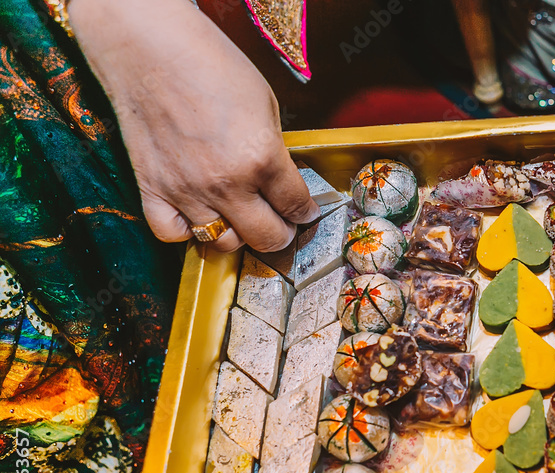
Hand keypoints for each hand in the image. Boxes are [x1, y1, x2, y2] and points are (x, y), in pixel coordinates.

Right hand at [69, 0, 319, 251]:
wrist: (150, 49)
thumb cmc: (211, 65)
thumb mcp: (266, 105)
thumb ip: (275, 152)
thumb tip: (281, 182)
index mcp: (262, 158)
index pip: (296, 207)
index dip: (306, 212)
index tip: (305, 212)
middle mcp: (226, 183)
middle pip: (268, 239)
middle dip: (282, 234)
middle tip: (281, 224)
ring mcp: (187, 191)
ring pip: (223, 243)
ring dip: (238, 235)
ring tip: (240, 218)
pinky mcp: (152, 189)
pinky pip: (173, 233)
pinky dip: (188, 231)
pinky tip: (197, 214)